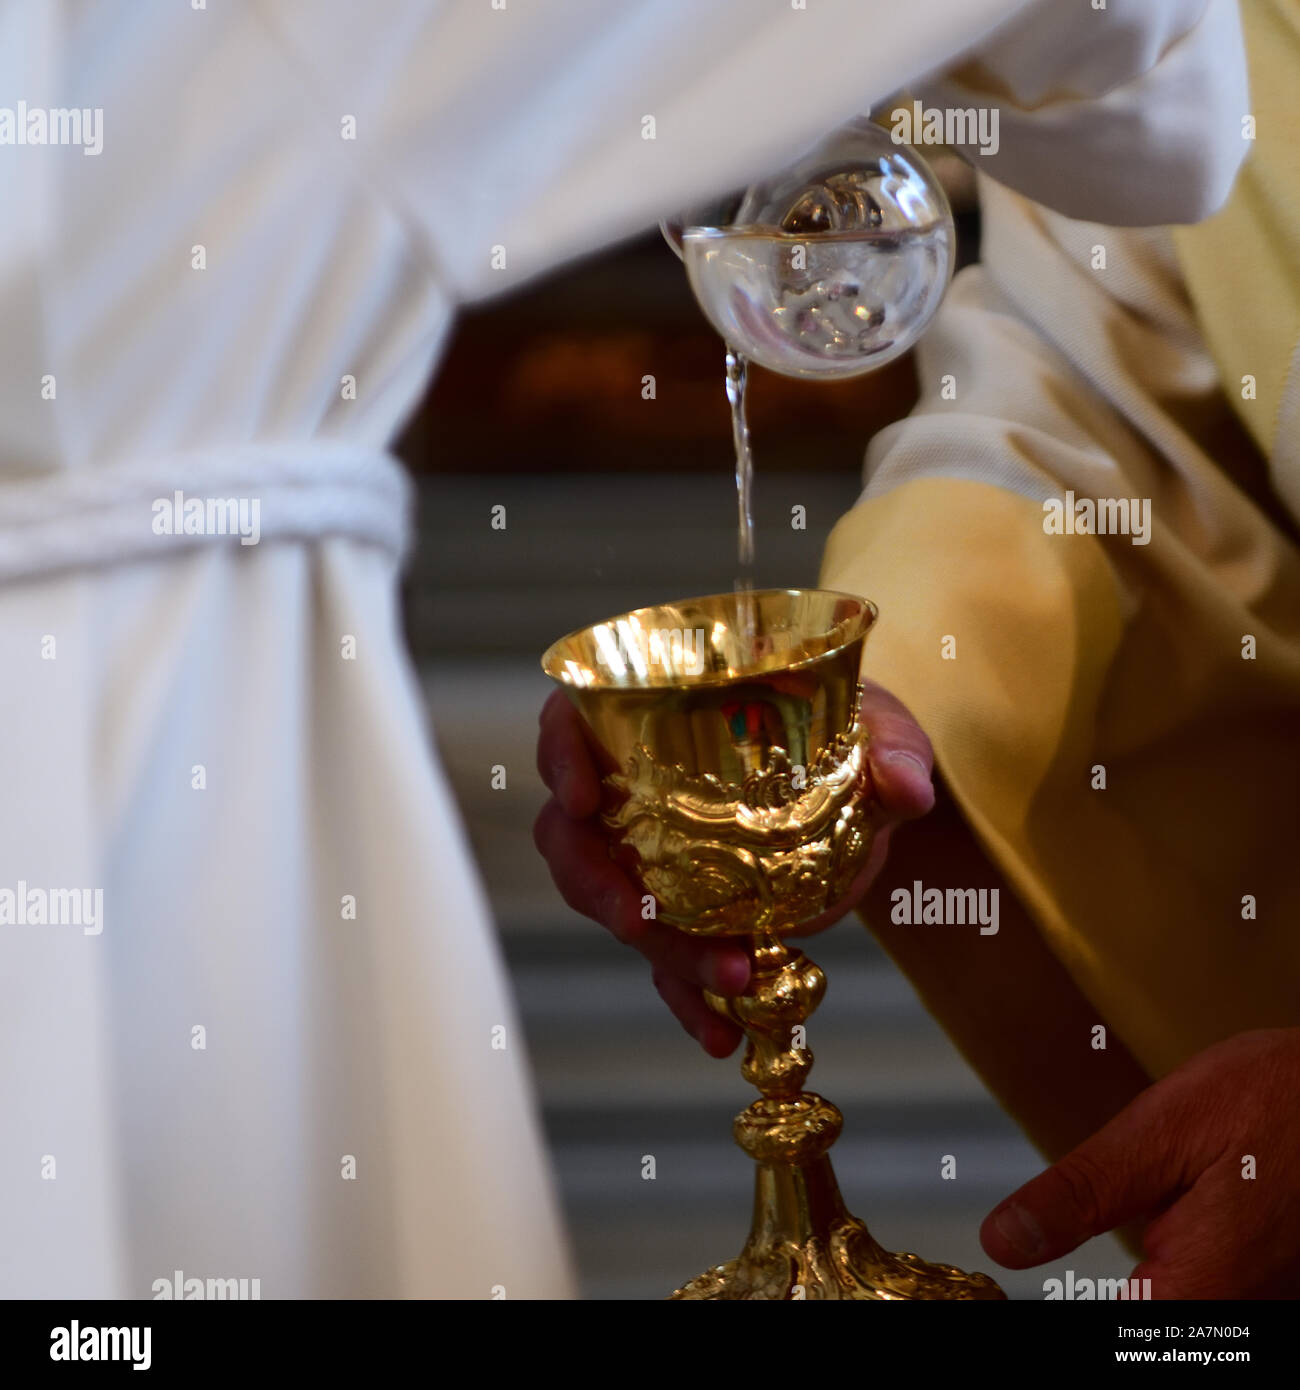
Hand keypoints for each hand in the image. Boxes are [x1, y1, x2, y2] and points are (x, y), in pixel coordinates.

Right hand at [533, 680, 936, 1056]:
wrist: (863, 792)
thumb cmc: (848, 732)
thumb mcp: (875, 728)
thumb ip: (892, 748)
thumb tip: (906, 787)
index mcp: (652, 718)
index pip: (571, 722)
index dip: (559, 756)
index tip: (581, 796)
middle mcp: (631, 788)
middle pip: (572, 834)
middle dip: (597, 885)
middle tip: (639, 923)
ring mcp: (648, 858)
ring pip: (612, 904)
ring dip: (658, 949)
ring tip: (728, 981)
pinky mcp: (681, 915)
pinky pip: (663, 962)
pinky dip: (687, 1001)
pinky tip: (720, 1038)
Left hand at [980, 1028, 1299, 1297]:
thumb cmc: (1277, 1099)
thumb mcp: (1160, 1131)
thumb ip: (1082, 1194)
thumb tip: (1003, 1242)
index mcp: (1197, 1291)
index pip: (1115, 1329)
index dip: (1074, 1295)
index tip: (1057, 1253)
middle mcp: (1241, 1312)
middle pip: (1151, 1313)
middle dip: (1129, 1266)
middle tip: (1152, 1191)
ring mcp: (1269, 1300)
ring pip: (1180, 1295)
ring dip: (1163, 1258)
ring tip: (1198, 1183)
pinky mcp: (1281, 1282)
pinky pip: (1219, 1281)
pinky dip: (1194, 1249)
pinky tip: (1213, 1196)